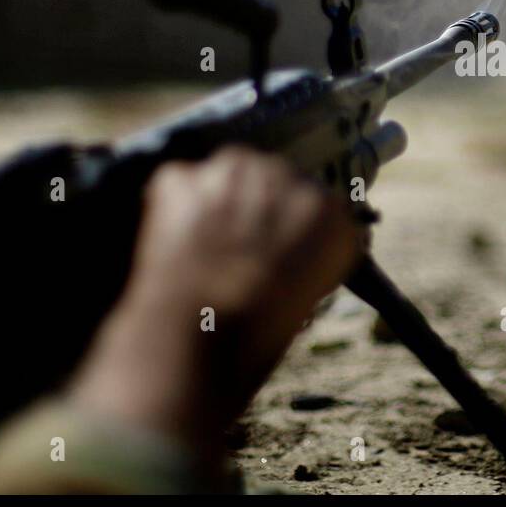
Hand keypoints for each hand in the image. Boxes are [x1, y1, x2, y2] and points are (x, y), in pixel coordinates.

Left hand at [67, 147, 358, 456]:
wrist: (201, 336)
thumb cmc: (259, 330)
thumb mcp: (307, 289)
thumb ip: (303, 250)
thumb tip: (280, 243)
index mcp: (330, 210)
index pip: (312, 204)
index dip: (289, 230)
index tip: (273, 254)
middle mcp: (289, 175)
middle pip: (273, 182)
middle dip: (255, 210)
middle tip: (235, 255)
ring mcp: (235, 170)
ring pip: (228, 176)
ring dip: (217, 204)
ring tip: (203, 253)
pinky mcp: (185, 174)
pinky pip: (181, 185)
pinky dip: (175, 211)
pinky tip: (176, 249)